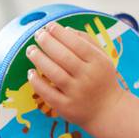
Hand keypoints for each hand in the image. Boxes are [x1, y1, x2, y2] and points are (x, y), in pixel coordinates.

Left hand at [24, 20, 128, 136]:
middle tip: (37, 35)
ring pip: (54, 73)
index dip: (60, 33)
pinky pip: (48, 93)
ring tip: (31, 50)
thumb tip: (66, 29)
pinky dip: (37, 82)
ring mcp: (77, 93)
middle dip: (47, 43)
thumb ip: (87, 41)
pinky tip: (31, 72)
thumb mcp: (102, 58)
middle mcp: (88, 77)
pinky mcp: (66, 107)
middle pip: (63, 57)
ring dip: (39, 59)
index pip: (77, 44)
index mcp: (98, 63)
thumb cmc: (102, 79)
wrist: (108, 111)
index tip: (49, 26)